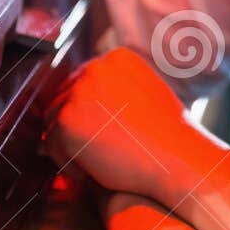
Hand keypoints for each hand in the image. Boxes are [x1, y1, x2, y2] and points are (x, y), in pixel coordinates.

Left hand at [43, 47, 224, 203]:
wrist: (177, 159)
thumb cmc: (168, 137)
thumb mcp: (146, 95)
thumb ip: (116, 91)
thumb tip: (88, 104)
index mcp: (117, 58)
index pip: (84, 81)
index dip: (87, 111)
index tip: (97, 133)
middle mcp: (95, 67)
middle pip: (64, 97)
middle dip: (75, 127)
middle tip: (94, 152)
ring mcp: (79, 91)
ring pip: (54, 120)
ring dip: (68, 144)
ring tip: (96, 162)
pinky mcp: (67, 119)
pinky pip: (52, 142)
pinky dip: (68, 161)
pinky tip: (93, 171)